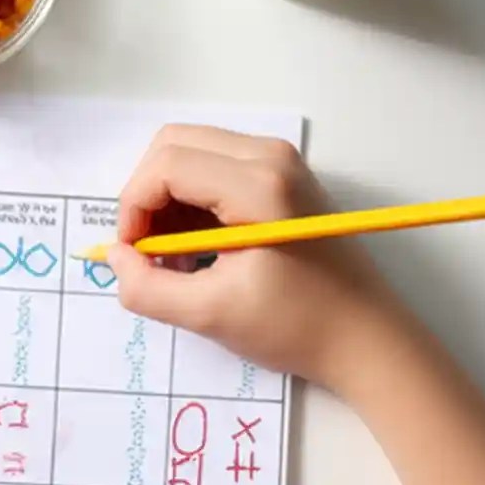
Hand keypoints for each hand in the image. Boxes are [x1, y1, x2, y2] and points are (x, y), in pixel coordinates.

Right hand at [107, 125, 403, 389]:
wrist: (369, 338)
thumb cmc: (297, 326)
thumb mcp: (211, 315)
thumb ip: (148, 288)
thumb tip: (115, 258)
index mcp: (258, 184)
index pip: (165, 166)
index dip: (133, 208)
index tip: (134, 257)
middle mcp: (269, 155)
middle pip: (172, 145)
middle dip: (146, 198)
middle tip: (149, 253)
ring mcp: (279, 159)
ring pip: (189, 153)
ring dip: (167, 201)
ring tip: (177, 259)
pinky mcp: (281, 173)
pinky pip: (214, 166)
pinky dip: (191, 201)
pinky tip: (199, 249)